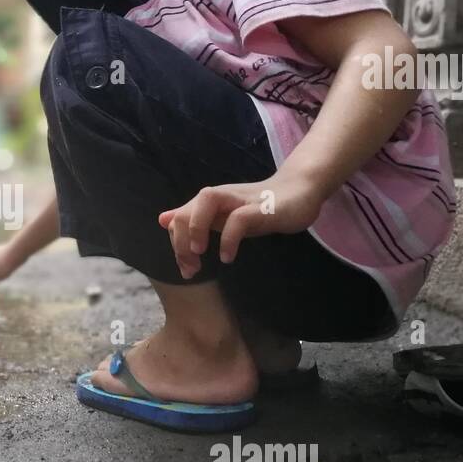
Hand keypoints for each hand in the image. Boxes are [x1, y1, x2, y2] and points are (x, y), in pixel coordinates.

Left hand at [158, 172, 326, 278]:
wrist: (299, 191)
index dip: (176, 246)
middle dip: (181, 243)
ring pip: (206, 201)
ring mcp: (239, 200)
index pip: (178, 219)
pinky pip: (238, 219)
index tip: (187, 270)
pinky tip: (228, 257)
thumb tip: (163, 220)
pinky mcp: (260, 208)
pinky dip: (228, 239)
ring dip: (197, 229)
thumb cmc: (258, 208)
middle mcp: (220, 197)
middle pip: (185, 212)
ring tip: (200, 254)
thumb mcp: (222, 216)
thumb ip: (195, 219)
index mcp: (209, 202)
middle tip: (191, 268)